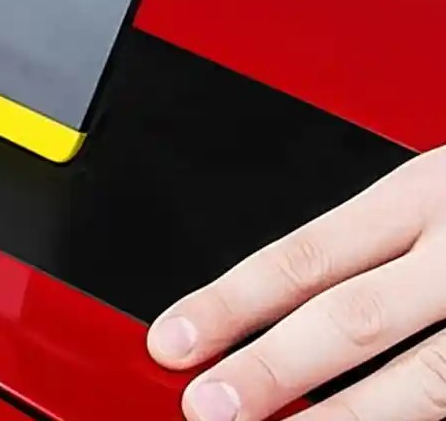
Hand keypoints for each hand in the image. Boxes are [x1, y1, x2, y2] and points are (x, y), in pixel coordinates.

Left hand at [148, 146, 445, 420]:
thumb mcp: (437, 196)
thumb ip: (374, 244)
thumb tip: (262, 311)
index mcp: (420, 194)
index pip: (304, 255)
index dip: (230, 306)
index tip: (173, 341)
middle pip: (352, 317)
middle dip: (271, 368)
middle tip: (207, 406)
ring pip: (423, 378)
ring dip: (342, 416)